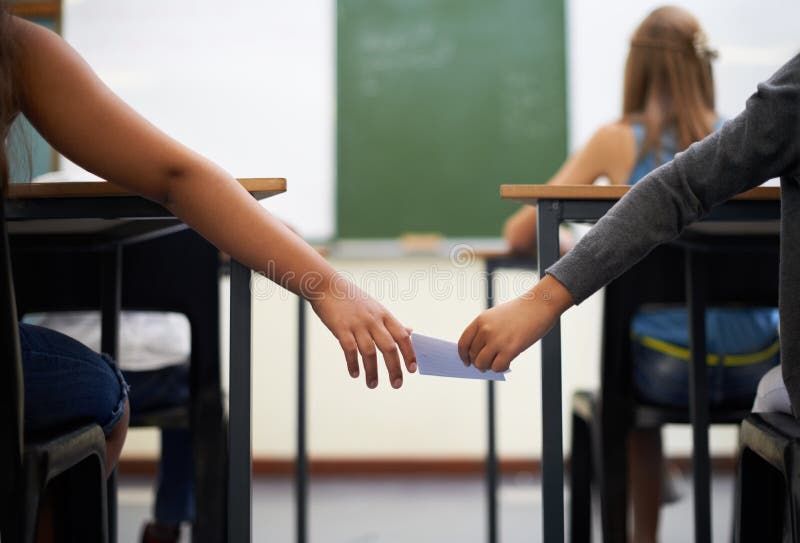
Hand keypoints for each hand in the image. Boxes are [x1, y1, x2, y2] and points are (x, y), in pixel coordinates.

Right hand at [310, 287, 415, 388]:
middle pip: (389, 347)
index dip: (409, 353)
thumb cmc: (353, 299)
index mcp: (384, 315)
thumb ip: (392, 323)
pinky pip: (349, 349)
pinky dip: (353, 364)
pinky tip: (355, 373)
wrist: (327, 286)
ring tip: (372, 384)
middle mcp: (373, 320)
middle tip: (396, 384)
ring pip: (369, 351)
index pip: (402, 336)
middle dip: (394, 368)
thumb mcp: (377, 308)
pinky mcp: (341, 327)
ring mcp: (357, 324)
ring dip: (372, 371)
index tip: (412, 369)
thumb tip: (410, 332)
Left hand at [458, 275, 572, 371]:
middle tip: (488, 364)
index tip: (467, 362)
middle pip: (473, 355)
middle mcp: (486, 330)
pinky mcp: (510, 349)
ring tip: (497, 363)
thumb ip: (485, 332)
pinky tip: (508, 362)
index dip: (463, 356)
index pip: (463, 343)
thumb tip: (479, 355)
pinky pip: (497, 367)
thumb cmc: (519, 312)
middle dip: (479, 363)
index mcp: (480, 320)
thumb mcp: (495, 316)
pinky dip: (501, 368)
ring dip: (488, 367)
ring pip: (482, 364)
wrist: (539, 305)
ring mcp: (497, 340)